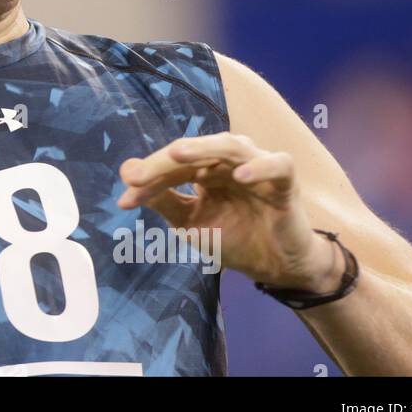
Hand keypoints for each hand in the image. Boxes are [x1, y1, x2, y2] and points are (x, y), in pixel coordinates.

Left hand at [117, 131, 340, 292]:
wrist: (273, 265)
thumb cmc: (233, 237)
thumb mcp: (190, 222)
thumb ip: (161, 199)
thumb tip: (126, 174)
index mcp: (205, 167)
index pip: (172, 165)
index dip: (149, 178)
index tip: (125, 200)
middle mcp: (229, 161)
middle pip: (195, 150)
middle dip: (164, 162)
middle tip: (138, 176)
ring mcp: (258, 167)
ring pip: (232, 146)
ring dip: (204, 148)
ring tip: (177, 154)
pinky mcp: (286, 182)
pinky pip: (277, 164)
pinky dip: (260, 167)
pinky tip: (240, 176)